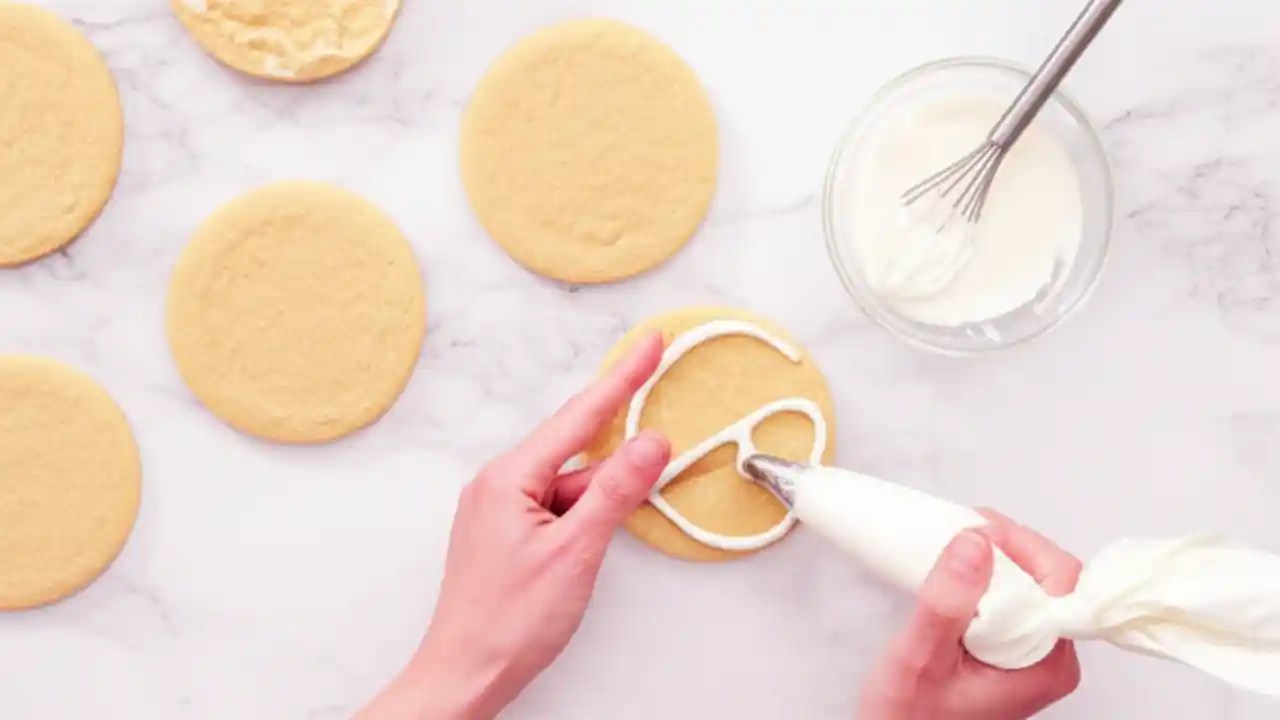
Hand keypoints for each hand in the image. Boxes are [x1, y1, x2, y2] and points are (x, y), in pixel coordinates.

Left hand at [359, 333, 670, 719]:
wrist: (465, 675)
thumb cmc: (509, 622)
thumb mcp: (576, 552)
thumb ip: (615, 492)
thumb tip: (651, 442)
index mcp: (508, 478)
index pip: (578, 417)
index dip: (622, 378)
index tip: (650, 343)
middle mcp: (498, 484)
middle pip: (574, 448)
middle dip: (617, 446)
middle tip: (652, 426)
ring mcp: (501, 509)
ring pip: (568, 482)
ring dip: (600, 495)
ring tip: (606, 533)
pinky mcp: (508, 533)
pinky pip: (556, 504)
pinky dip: (584, 511)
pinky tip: (597, 533)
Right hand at [857, 510, 1082, 719]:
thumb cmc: (907, 717)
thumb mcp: (920, 657)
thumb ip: (947, 603)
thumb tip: (975, 540)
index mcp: (1047, 662)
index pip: (1061, 578)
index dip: (1020, 544)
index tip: (971, 530)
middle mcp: (1050, 656)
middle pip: (1047, 575)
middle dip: (1003, 546)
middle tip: (953, 533)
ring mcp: (1032, 653)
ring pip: (1028, 582)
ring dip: (990, 558)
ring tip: (947, 550)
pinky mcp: (1010, 649)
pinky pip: (1010, 597)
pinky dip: (982, 576)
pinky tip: (951, 572)